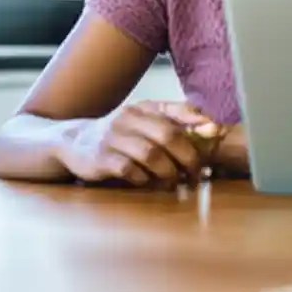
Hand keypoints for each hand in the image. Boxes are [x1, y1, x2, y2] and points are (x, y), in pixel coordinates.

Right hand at [57, 100, 221, 187]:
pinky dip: (144, 179)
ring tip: (175, 182)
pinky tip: (148, 182)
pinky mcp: (101, 158)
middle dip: (188, 156)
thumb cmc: (119, 135)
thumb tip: (212, 129)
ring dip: (169, 172)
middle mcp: (129, 119)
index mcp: (144, 108)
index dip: (199, 122)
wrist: (73, 142)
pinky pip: (130, 170)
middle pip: (168, 135)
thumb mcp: (143, 122)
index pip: (177, 110)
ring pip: (151, 154)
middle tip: (196, 172)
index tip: (217, 134)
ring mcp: (113, 138)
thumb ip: (173, 123)